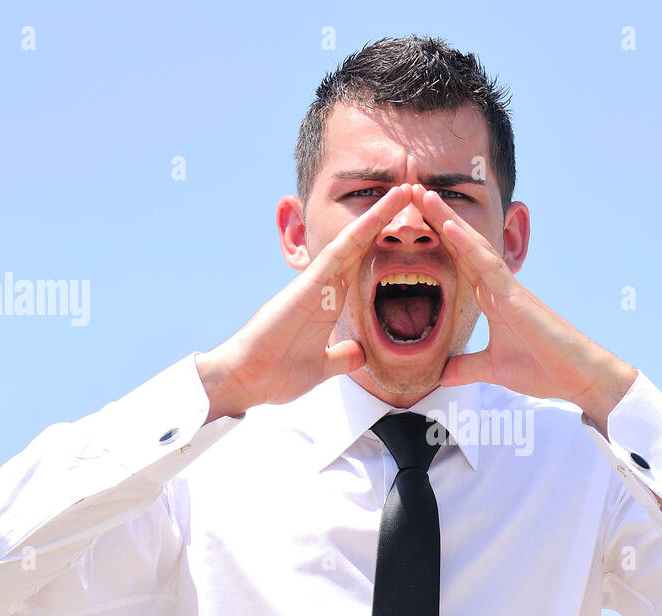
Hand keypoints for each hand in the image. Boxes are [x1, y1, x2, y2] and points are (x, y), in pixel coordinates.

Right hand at [196, 184, 414, 420]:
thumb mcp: (323, 365)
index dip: (387, 247)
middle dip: (387, 220)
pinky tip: (379, 215)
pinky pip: (337, 254)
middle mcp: (325, 286)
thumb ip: (341, 356)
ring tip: (405, 191)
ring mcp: (316, 283)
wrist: (246, 379)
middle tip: (414, 193)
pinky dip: (358, 233)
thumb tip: (359, 354)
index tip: (415, 234)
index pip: (365, 267)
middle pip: (362, 245)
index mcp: (331, 303)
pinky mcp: (307, 286)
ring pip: (353, 240)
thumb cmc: (277, 373)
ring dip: (378, 215)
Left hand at [410, 185, 636, 432]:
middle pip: (461, 245)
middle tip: (411, 190)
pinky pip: (487, 266)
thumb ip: (467, 367)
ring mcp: (507, 288)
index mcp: (490, 299)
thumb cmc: (543, 369)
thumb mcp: (493, 369)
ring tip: (423, 194)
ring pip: (472, 246)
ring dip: (447, 219)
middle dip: (437, 218)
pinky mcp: (516, 297)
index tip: (412, 219)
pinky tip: (448, 227)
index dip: (437, 239)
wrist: (577, 378)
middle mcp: (497, 287)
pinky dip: (467, 245)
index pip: (458, 261)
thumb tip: (442, 375)